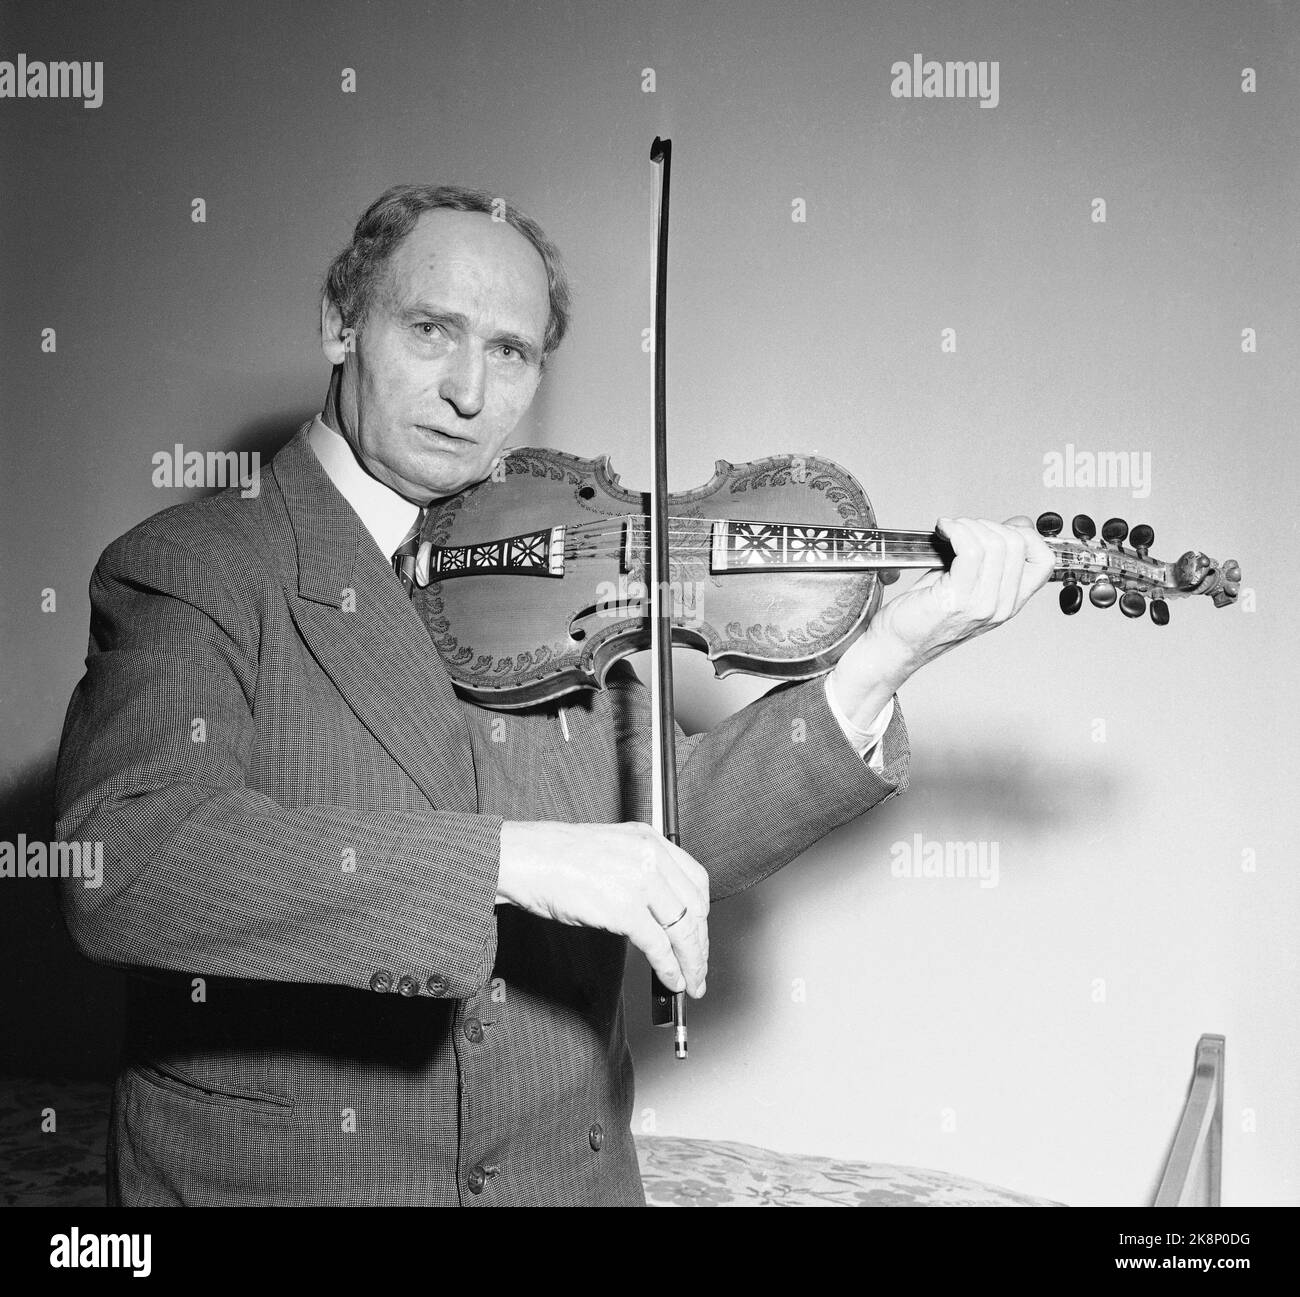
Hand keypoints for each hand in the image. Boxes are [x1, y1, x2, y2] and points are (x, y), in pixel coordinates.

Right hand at [497, 820, 709, 997]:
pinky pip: (659, 946)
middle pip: (696, 908)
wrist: (525, 859)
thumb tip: (658, 910)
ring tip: (691, 982)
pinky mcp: (625, 909)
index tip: (700, 934)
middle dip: (701, 945)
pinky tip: (671, 980)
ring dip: (691, 963)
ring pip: (683, 930)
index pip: (696, 880)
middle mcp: (651, 856)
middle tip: (700, 968)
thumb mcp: (611, 850)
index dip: (703, 915)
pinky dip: (670, 968)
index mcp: (649, 839)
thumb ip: (639, 870)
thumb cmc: (555, 857)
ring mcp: (640, 881)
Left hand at [829, 516, 1054, 724]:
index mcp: (1009, 602)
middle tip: (961, 528)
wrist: (896, 645)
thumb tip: (1009, 526)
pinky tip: (942, 531)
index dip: (1023, 534)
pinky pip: (969, 549)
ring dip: (968, 526)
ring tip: (949, 530)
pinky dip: (955, 531)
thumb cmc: (923, 614)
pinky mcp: (958, 598)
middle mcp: (1001, 606)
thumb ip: (989, 559)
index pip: (1043, 560)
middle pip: (1016, 544)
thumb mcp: (967, 583)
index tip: (995, 527)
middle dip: (986, 524)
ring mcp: (982, 604)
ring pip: (994, 543)